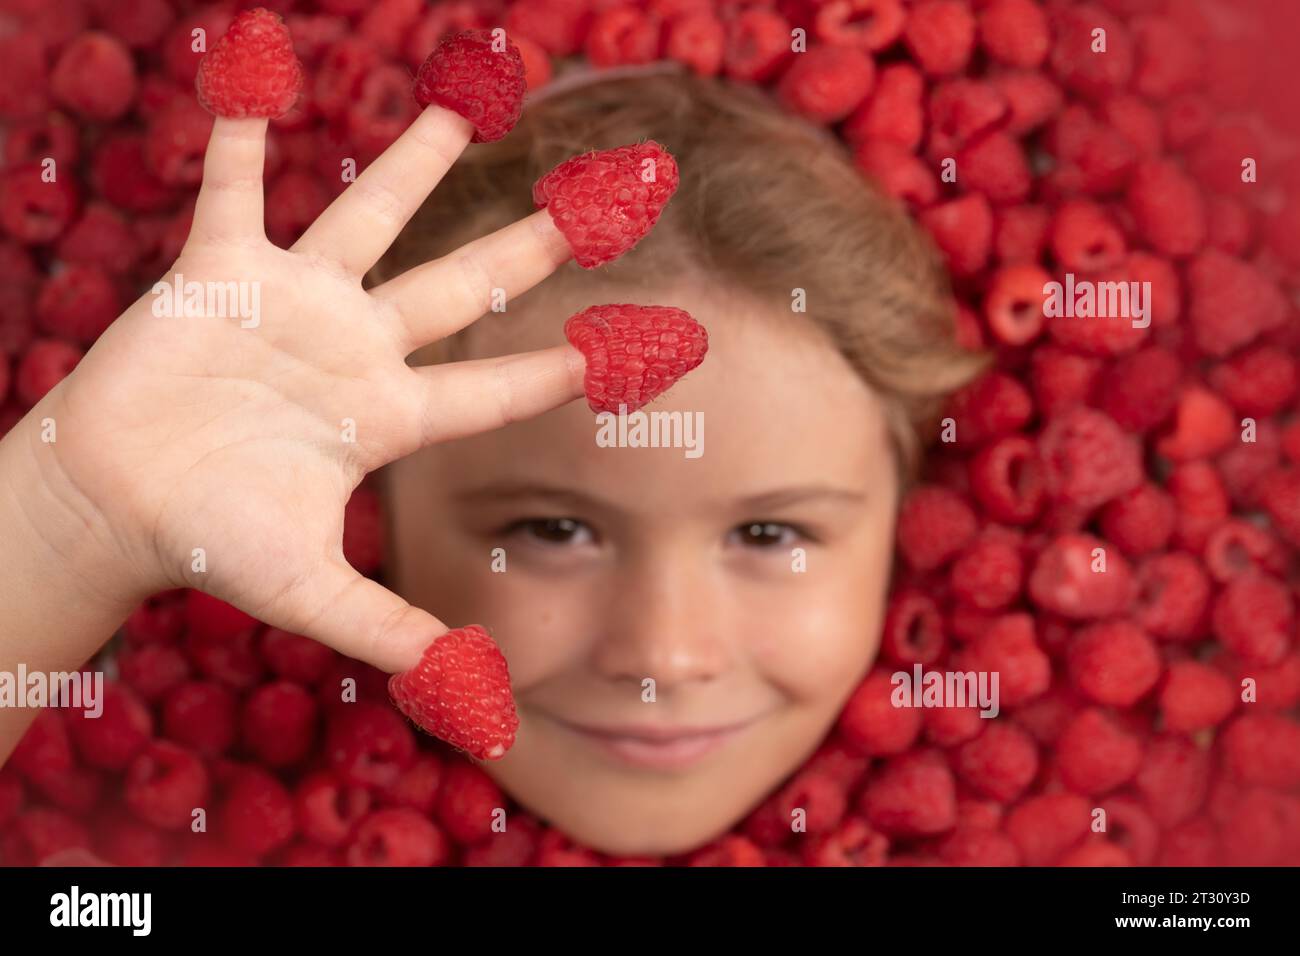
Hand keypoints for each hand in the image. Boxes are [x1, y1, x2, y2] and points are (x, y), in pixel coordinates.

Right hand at [13, 106, 580, 673]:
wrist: (116, 505)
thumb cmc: (212, 542)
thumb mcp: (311, 593)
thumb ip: (392, 632)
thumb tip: (476, 698)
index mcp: (388, 416)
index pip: (498, 389)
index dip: (565, 367)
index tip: (635, 343)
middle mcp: (358, 347)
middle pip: (464, 282)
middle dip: (532, 242)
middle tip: (601, 197)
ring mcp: (296, 303)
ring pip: (372, 213)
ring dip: (419, 157)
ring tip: (471, 92)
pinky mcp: (220, 273)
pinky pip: (237, 189)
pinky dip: (242, 134)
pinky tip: (254, 68)